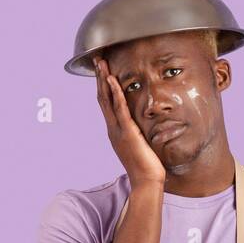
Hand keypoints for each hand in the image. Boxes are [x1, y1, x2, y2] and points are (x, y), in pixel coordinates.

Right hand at [94, 56, 165, 187]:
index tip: (102, 72)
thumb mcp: (140, 147)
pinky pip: (119, 108)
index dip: (103, 87)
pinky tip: (112, 79)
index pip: (106, 105)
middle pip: (102, 98)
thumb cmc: (147, 168)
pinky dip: (115, 92)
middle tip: (97, 60)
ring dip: (103, 79)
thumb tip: (143, 128)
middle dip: (99, 78)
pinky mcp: (128, 132)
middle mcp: (113, 129)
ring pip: (107, 100)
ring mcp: (118, 130)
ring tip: (101, 63)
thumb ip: (138, 135)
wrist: (146, 182)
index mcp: (116, 132)